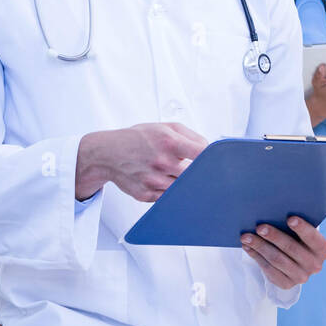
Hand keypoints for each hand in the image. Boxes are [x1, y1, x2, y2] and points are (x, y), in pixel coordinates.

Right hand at [76, 122, 206, 202]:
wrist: (107, 153)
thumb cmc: (139, 138)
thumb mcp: (165, 127)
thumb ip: (192, 136)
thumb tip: (210, 149)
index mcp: (169, 142)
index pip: (202, 153)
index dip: (213, 159)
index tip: (217, 162)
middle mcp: (161, 162)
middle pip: (195, 175)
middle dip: (199, 174)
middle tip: (204, 174)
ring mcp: (153, 181)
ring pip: (183, 189)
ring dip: (186, 185)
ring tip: (182, 178)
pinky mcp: (145, 195)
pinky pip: (168, 198)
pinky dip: (172, 193)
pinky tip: (168, 185)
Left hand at [241, 215, 325, 290]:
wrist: (295, 263)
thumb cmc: (297, 240)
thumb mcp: (302, 234)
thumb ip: (295, 226)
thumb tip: (273, 214)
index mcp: (322, 249)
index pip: (313, 238)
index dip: (302, 228)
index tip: (290, 218)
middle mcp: (315, 265)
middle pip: (291, 249)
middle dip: (274, 236)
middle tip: (260, 227)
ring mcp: (301, 277)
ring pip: (277, 259)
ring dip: (260, 246)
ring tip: (247, 237)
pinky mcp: (286, 284)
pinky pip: (268, 269)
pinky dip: (256, 257)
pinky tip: (248, 247)